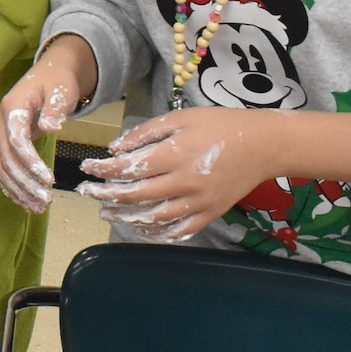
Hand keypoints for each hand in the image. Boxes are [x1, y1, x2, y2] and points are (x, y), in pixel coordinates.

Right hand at [0, 33, 97, 212]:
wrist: (50, 73)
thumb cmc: (58, 80)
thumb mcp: (61, 90)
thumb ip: (55, 109)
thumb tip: (51, 127)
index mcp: (11, 108)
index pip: (16, 140)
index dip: (30, 162)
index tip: (49, 179)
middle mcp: (0, 122)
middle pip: (6, 159)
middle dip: (25, 182)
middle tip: (47, 200)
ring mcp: (0, 133)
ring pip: (2, 168)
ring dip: (19, 189)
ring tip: (39, 207)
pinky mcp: (5, 143)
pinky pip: (3, 168)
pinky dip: (13, 187)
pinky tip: (26, 202)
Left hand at [77, 106, 273, 242]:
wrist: (263, 145)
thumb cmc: (220, 125)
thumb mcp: (180, 119)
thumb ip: (146, 133)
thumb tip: (116, 149)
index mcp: (175, 156)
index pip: (129, 169)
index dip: (103, 170)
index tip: (87, 167)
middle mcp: (184, 183)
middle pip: (136, 196)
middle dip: (106, 196)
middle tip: (87, 192)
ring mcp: (198, 203)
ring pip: (154, 218)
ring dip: (126, 217)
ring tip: (107, 213)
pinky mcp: (211, 214)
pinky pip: (180, 230)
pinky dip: (158, 232)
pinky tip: (142, 228)